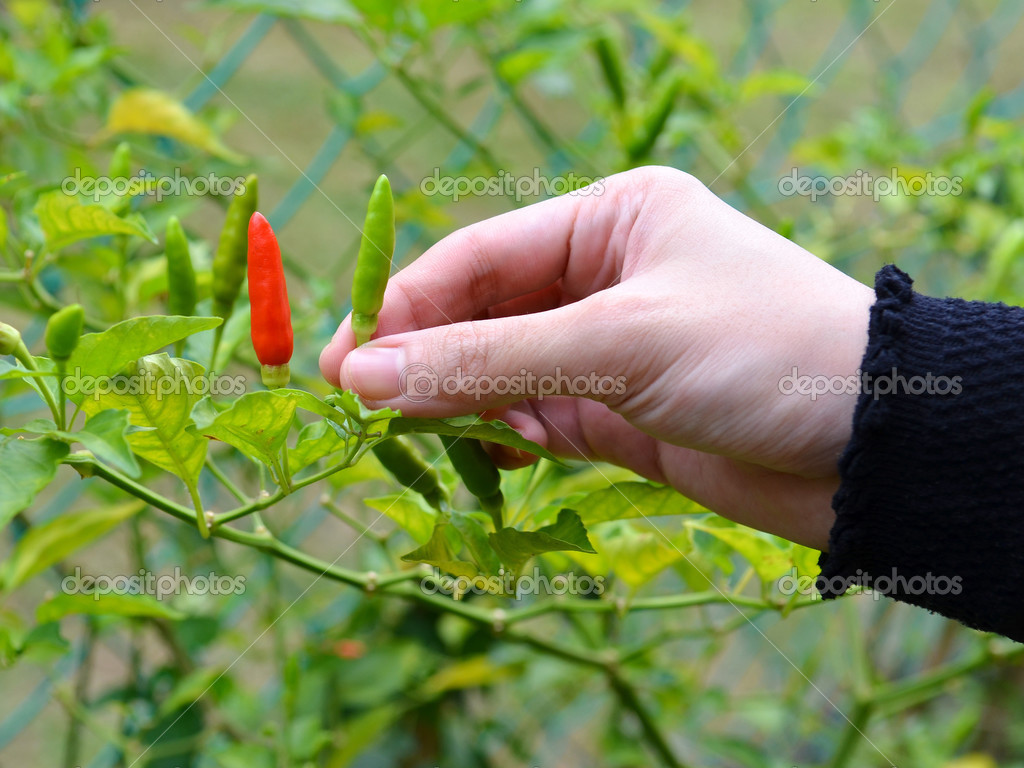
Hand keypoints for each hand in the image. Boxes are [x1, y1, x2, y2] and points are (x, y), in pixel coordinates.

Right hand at [320, 166, 874, 549]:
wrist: (874, 447)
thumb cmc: (760, 353)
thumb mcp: (619, 343)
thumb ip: (490, 361)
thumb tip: (367, 375)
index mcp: (610, 220)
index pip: (478, 257)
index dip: (403, 305)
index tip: (344, 359)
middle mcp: (604, 276)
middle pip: (481, 315)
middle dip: (421, 359)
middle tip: (356, 406)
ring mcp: (608, 349)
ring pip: (501, 372)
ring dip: (454, 403)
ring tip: (404, 437)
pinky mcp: (618, 414)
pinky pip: (534, 419)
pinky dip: (500, 437)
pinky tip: (477, 455)